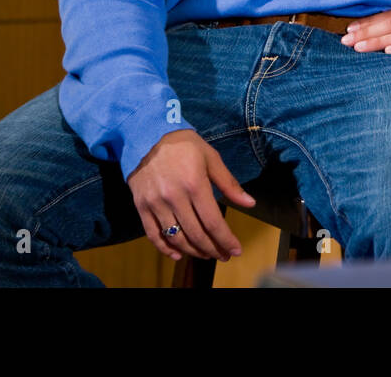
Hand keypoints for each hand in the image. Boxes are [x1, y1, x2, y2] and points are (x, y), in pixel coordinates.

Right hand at [127, 129, 256, 262]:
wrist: (147, 135)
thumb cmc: (184, 145)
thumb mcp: (211, 158)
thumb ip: (229, 184)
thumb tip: (250, 203)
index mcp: (195, 184)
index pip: (213, 222)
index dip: (226, 240)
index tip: (235, 250)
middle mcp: (174, 197)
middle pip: (196, 234)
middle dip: (213, 249)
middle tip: (223, 255)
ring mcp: (155, 203)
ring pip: (176, 238)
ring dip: (193, 251)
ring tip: (206, 255)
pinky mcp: (141, 206)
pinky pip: (153, 235)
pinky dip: (166, 249)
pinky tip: (179, 255)